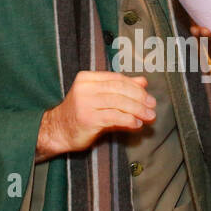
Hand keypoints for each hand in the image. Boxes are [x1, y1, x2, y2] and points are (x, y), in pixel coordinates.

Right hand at [36, 71, 154, 160]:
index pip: (116, 78)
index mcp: (87, 79)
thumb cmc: (80, 114)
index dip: (135, 87)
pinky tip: (136, 124)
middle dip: (139, 97)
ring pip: (119, 102)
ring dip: (137, 110)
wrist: (57, 131)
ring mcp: (85, 103)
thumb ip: (120, 89)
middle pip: (119, 89)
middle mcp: (85, 88)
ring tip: (149, 116)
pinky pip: (114, 117)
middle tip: (152, 106)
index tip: (148, 96)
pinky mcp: (88, 118)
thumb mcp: (99, 97)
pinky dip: (128, 120)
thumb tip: (143, 81)